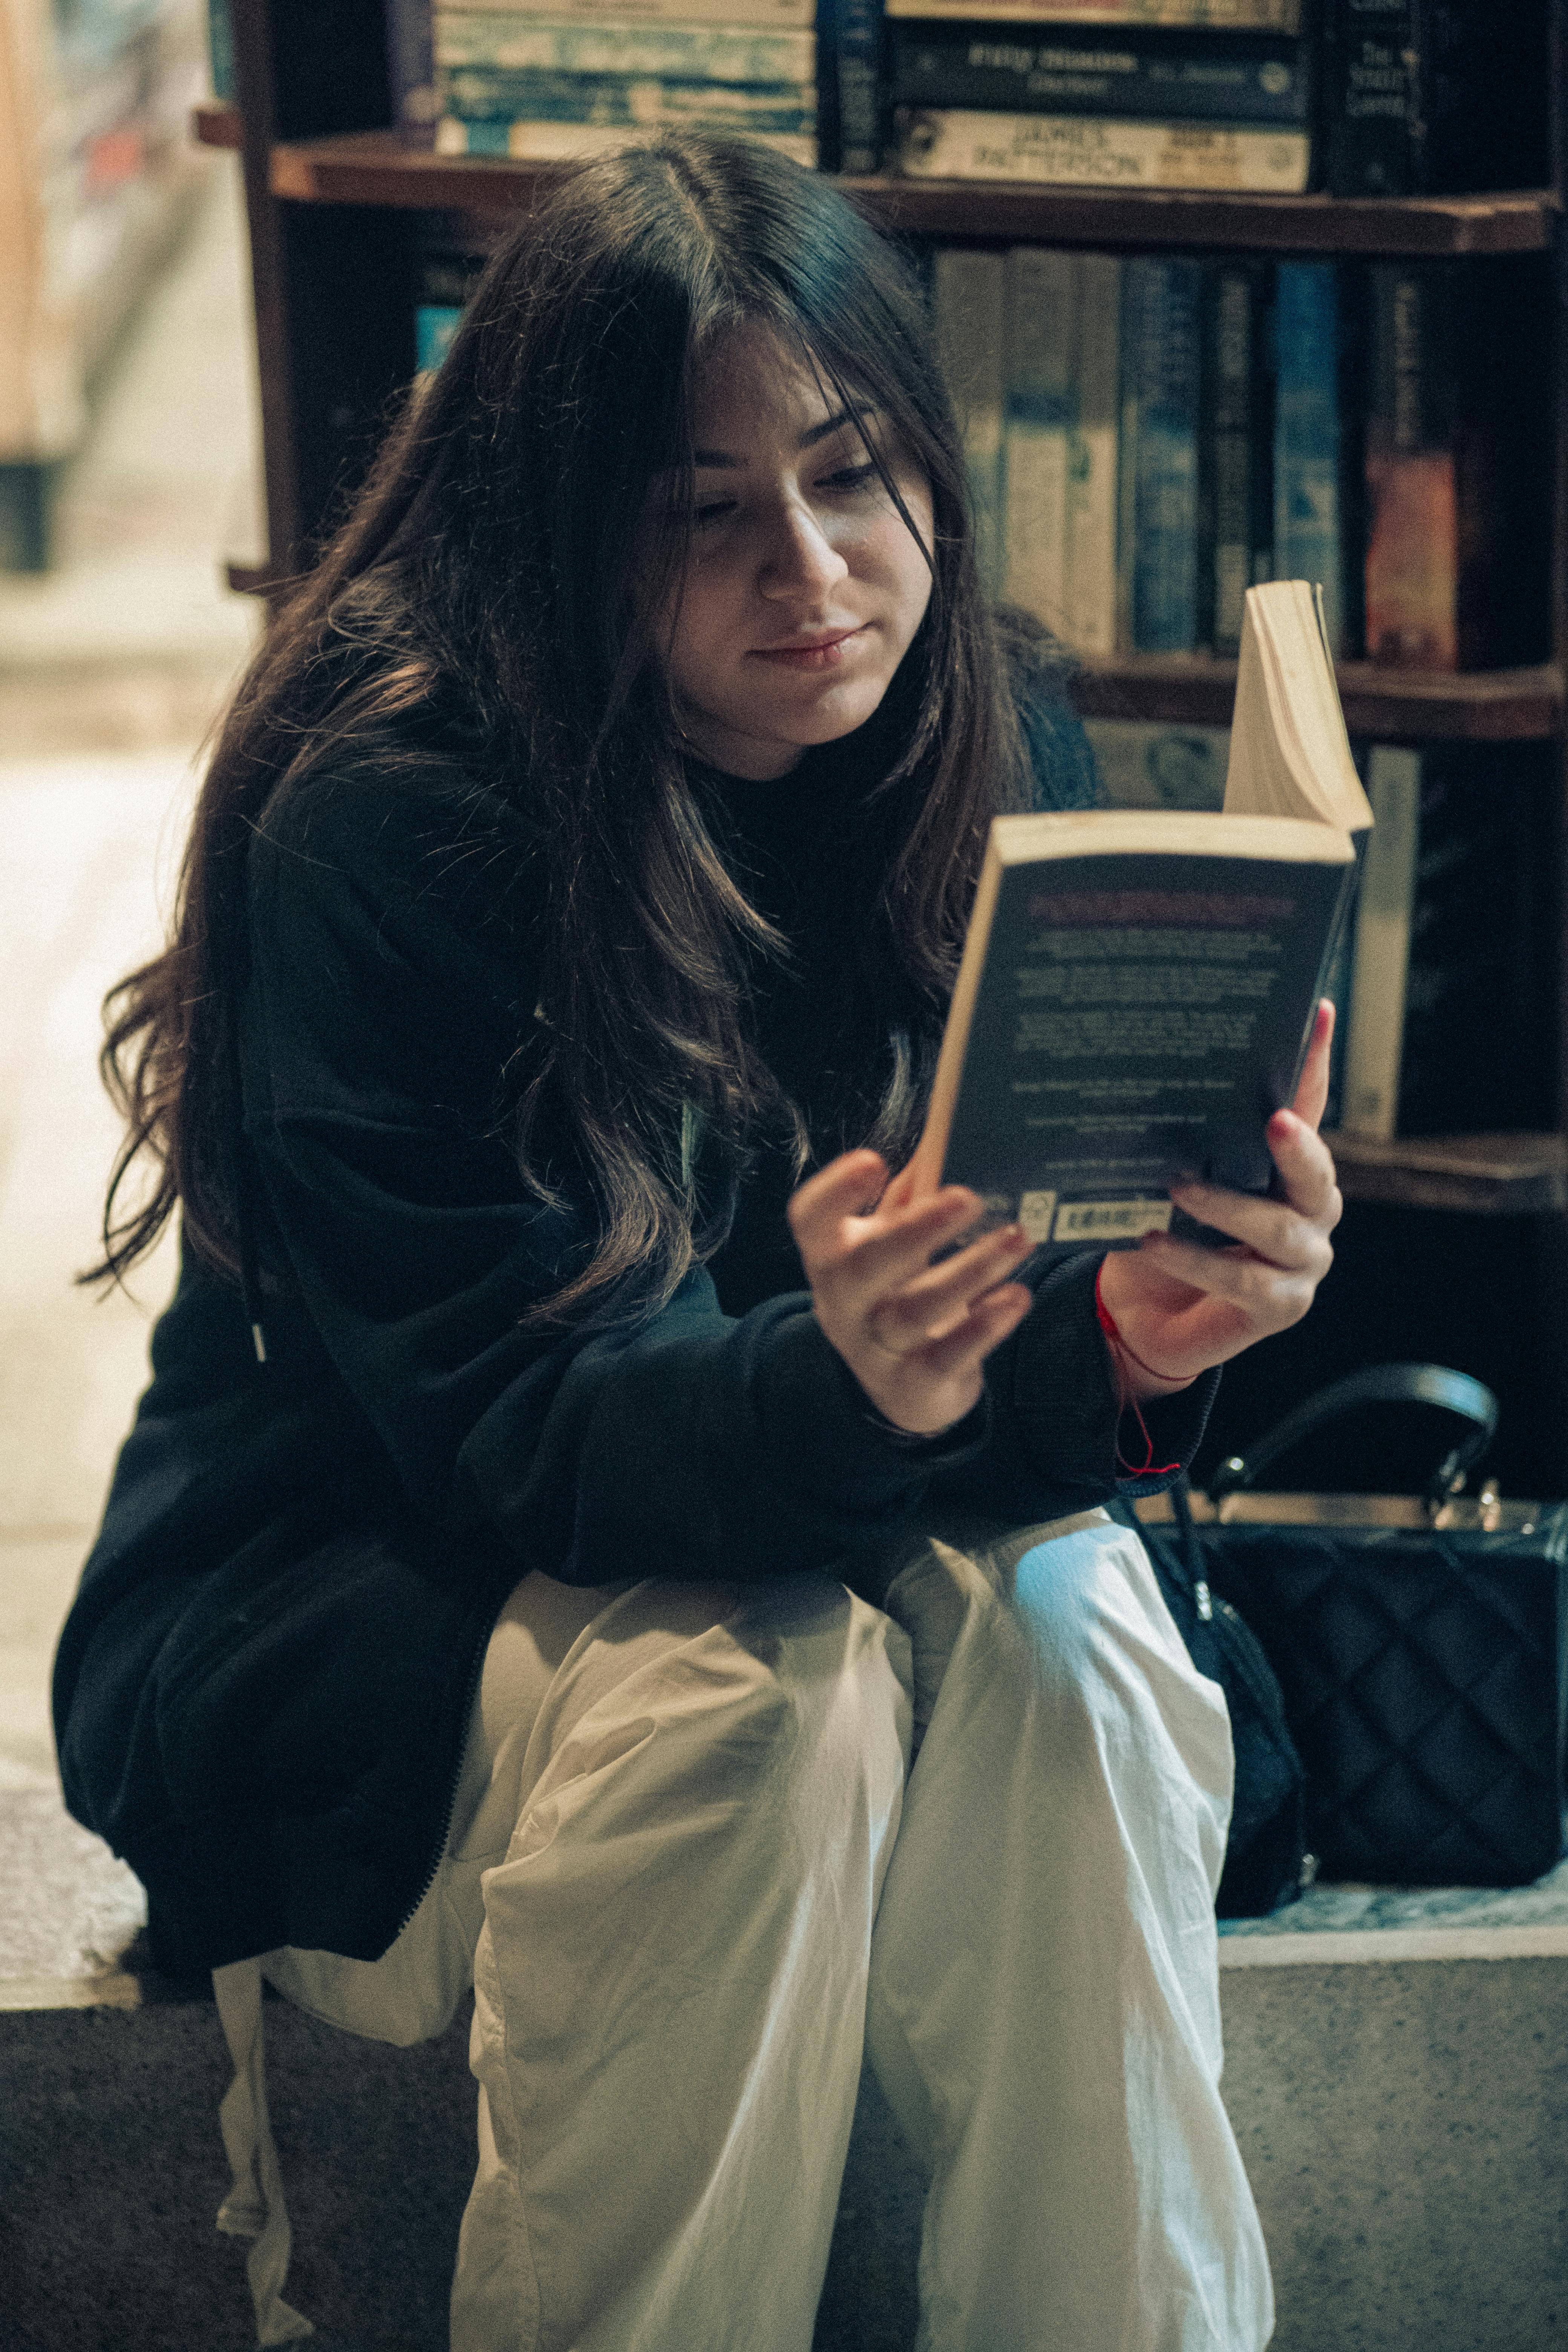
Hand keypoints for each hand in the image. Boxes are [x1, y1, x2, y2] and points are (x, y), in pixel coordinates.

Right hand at [788, 1150, 1033, 1435]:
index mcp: (830, 1258)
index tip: (873, 1162)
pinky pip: (946, 1357)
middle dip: (914, 1231)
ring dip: (969, 1272)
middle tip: (968, 1198)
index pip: (810, 1221)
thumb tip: (945, 1135)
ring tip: (1017, 1239)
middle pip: (860, 1269)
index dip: (834, 1191)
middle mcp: (843, 1305)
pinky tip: (1016, 1297)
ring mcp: (875, 1350)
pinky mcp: (914, 1385)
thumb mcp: (892, 1245)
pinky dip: (984, 1326)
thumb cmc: (899, 1292)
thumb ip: (911, 1198)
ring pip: (912, 1312)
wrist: (905, 1387)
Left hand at [1096, 999, 1341, 1398]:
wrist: (1143, 1313)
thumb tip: (1154, 1070)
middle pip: (1315, 1171)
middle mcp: (1311, 1208)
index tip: (1318, 1010)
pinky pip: (1242, 1280)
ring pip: (1276, 1229)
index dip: (1315, 1062)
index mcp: (1291, 1165)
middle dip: (1295, 1143)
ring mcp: (1303, 1260)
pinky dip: (1195, 1259)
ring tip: (1176, 1185)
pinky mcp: (1281, 1306)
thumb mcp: (1172, 1173)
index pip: (1308, 1106)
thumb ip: (1184, 1136)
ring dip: (1225, 1206)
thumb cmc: (1164, 1228)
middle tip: (1271, 1119)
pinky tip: (1153, 1239)